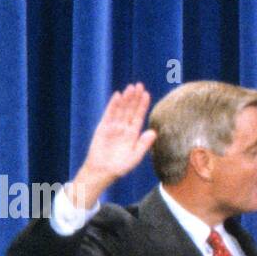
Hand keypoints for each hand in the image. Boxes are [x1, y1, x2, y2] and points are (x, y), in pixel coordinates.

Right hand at [71, 83, 156, 206]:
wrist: (102, 171)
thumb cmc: (120, 167)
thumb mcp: (135, 157)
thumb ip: (144, 144)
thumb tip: (154, 132)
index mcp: (133, 134)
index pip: (138, 116)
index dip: (142, 105)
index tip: (146, 94)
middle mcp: (124, 128)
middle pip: (130, 110)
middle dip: (135, 98)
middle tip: (139, 85)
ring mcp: (113, 127)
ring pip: (120, 109)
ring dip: (125, 98)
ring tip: (130, 87)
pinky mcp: (103, 127)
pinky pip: (109, 114)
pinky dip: (113, 105)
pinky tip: (118, 95)